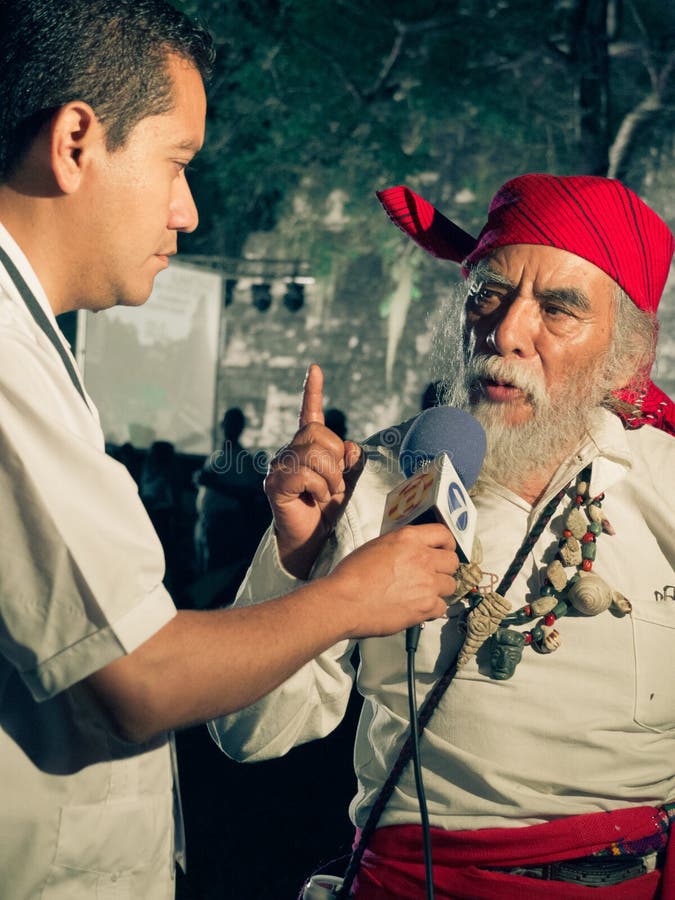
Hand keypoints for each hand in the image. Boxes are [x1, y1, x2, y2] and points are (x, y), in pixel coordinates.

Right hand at [265, 364, 362, 576]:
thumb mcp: (347, 483)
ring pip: (314, 454)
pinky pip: (305, 473)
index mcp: (306, 449)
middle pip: (318, 433)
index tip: (315, 369)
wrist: (313, 543)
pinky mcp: (275, 484)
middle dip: (335, 459)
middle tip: (334, 484)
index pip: (309, 414)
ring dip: (330, 477)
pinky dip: (319, 487)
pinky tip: (315, 499)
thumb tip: (351, 446)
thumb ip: (350, 462)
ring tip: (326, 494)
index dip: (312, 391)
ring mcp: (278, 467)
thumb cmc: (328, 514)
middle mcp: (288, 453)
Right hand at [326, 523, 457, 637]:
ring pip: (450, 585)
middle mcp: (422, 557)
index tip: (444, 550)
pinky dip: (433, 609)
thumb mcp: (376, 546)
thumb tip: (411, 552)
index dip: (447, 544)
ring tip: (422, 593)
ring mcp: (427, 582)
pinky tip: (418, 608)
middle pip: (452, 561)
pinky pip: (442, 607)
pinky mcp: (426, 606)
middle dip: (444, 569)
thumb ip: (401, 546)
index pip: (443, 534)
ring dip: (439, 589)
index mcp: (408, 538)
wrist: (344, 601)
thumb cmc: (352, 575)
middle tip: (433, 575)